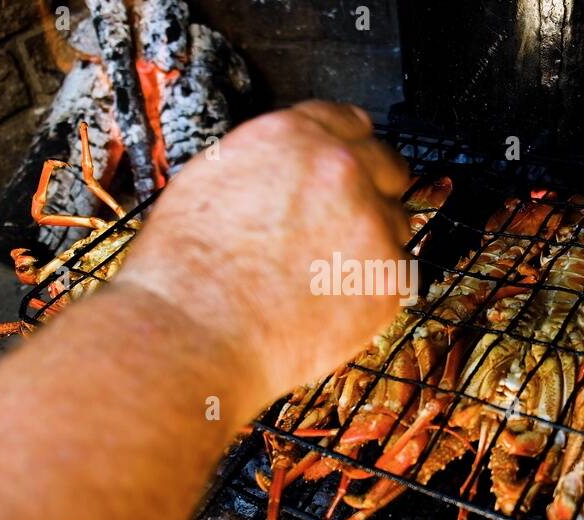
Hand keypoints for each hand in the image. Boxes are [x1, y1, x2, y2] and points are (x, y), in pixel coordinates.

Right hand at [119, 101, 410, 400]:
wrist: (193, 333)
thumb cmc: (185, 271)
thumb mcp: (212, 181)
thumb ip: (269, 165)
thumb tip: (290, 174)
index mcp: (292, 136)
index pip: (348, 122)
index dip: (349, 148)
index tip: (351, 167)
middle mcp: (339, 168)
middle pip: (387, 166)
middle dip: (372, 191)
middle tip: (344, 226)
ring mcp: (370, 222)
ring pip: (396, 223)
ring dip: (372, 242)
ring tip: (323, 276)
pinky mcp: (387, 277)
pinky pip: (398, 276)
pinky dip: (373, 289)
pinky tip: (330, 304)